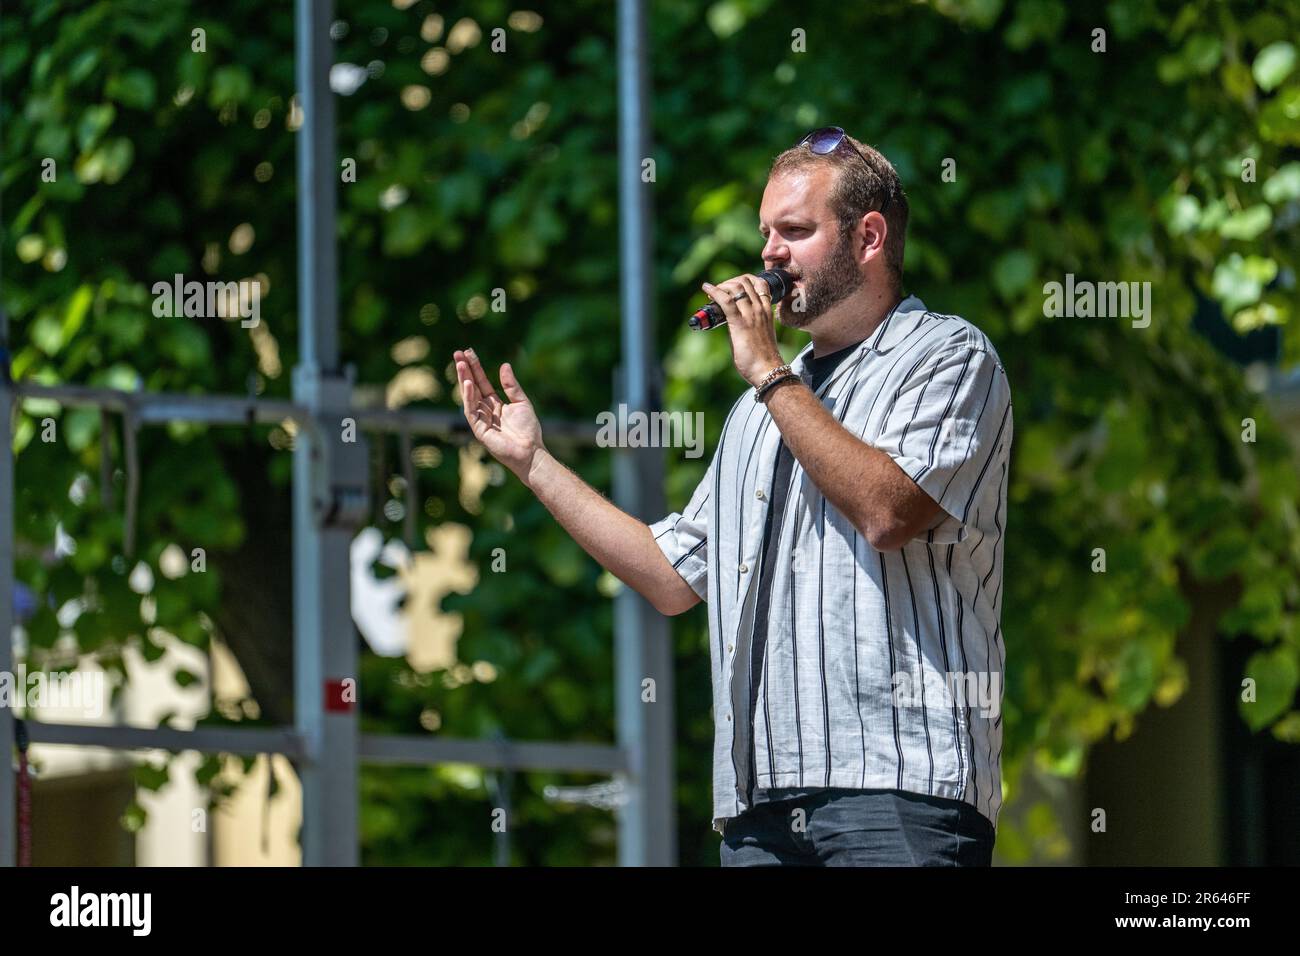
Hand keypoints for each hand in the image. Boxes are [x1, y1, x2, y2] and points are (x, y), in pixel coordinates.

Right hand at [453, 348, 546, 484]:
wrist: (531, 451)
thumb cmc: (528, 430)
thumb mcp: (521, 402)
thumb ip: (511, 385)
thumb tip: (504, 365)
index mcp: (494, 404)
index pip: (481, 382)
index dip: (475, 368)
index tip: (468, 352)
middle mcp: (485, 410)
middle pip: (472, 387)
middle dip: (465, 370)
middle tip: (457, 353)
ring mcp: (480, 420)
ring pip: (469, 397)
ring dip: (464, 380)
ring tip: (460, 364)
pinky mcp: (479, 430)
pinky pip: (471, 411)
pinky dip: (469, 397)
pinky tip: (469, 383)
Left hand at [701, 273, 786, 386]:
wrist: (767, 370)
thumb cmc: (763, 358)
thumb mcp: (759, 334)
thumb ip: (749, 325)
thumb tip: (731, 323)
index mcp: (767, 311)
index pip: (760, 283)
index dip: (744, 280)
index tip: (732, 287)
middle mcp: (760, 309)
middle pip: (745, 281)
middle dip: (729, 282)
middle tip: (719, 292)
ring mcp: (751, 315)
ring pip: (736, 287)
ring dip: (721, 286)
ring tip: (712, 293)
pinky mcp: (740, 323)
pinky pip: (726, 301)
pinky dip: (714, 291)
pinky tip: (706, 288)